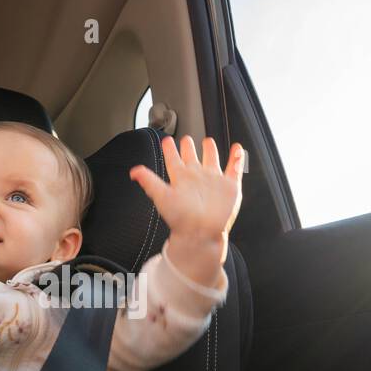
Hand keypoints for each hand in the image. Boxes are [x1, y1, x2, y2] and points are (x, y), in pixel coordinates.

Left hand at [129, 136, 243, 246]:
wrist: (200, 232)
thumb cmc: (180, 218)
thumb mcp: (161, 195)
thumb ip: (149, 181)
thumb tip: (133, 171)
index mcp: (181, 179)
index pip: (173, 160)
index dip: (170, 150)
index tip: (167, 141)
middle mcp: (197, 178)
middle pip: (192, 158)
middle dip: (189, 147)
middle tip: (186, 138)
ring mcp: (214, 181)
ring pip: (212, 160)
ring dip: (210, 150)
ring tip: (208, 141)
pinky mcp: (230, 186)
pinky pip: (235, 168)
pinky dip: (237, 158)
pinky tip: (237, 148)